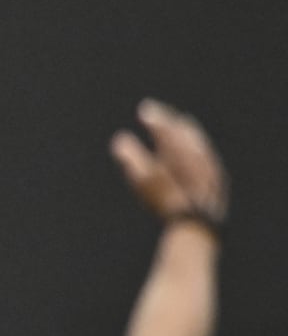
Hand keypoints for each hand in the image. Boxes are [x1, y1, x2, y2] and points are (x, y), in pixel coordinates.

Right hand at [110, 98, 227, 228]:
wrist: (196, 226)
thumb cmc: (166, 202)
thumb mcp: (142, 179)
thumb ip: (131, 157)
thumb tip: (120, 140)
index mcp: (178, 149)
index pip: (165, 127)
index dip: (155, 117)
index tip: (145, 109)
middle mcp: (197, 154)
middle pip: (184, 131)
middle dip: (171, 120)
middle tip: (160, 114)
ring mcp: (209, 168)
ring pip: (198, 144)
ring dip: (187, 133)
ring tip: (181, 127)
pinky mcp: (216, 183)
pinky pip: (207, 158)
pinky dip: (198, 151)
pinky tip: (196, 156)